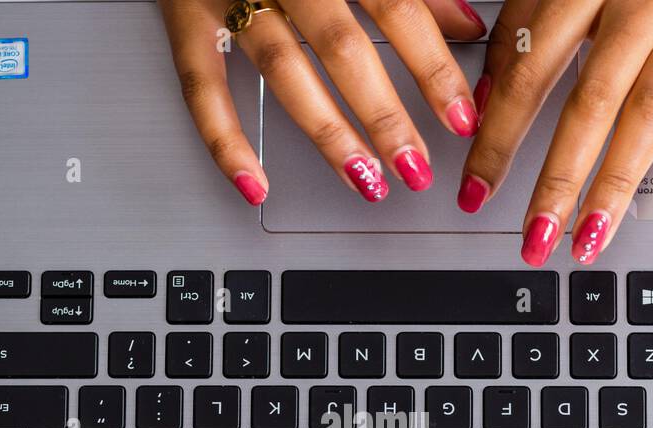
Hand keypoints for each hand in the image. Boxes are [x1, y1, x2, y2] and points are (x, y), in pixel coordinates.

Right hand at [159, 0, 488, 204]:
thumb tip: (466, 24)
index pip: (396, 9)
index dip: (432, 69)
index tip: (460, 118)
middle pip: (341, 48)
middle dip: (384, 116)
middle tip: (414, 167)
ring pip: (283, 72)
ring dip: (328, 135)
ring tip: (364, 179)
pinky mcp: (186, 18)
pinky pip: (202, 87)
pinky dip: (225, 142)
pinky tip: (255, 186)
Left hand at [458, 0, 652, 264]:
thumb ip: (523, 26)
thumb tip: (482, 105)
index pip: (531, 71)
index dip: (498, 137)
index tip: (475, 190)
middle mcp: (642, 1)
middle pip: (590, 102)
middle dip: (556, 179)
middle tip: (534, 237)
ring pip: (651, 115)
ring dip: (616, 188)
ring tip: (589, 240)